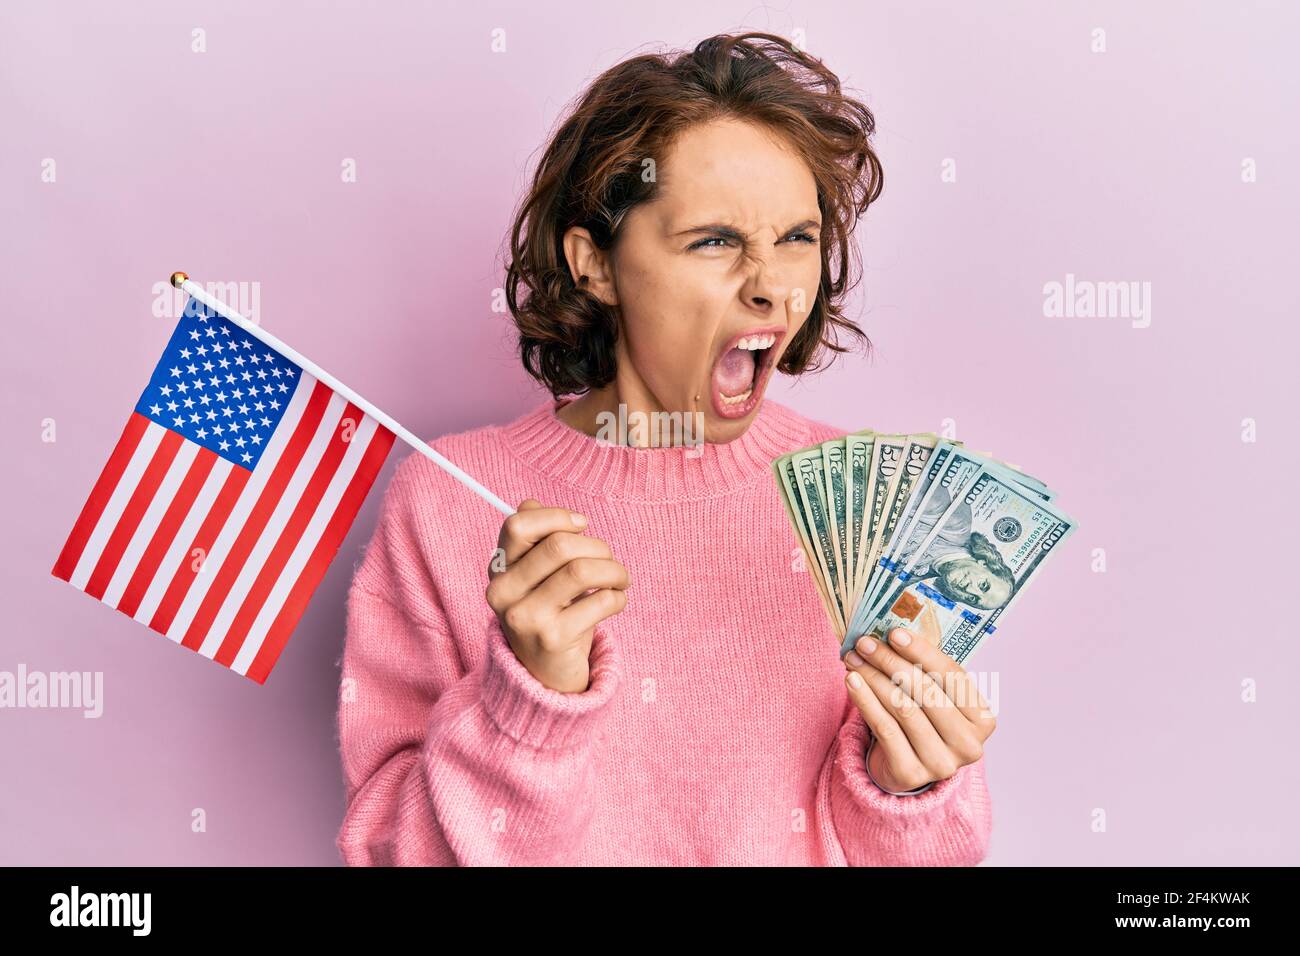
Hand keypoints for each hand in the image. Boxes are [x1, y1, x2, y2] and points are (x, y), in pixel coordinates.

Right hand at [485, 499, 629, 692]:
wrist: (543, 675)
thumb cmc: (547, 612)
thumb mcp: (533, 576)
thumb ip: (536, 540)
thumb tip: (545, 508)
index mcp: (499, 571)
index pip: (518, 524)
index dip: (556, 517)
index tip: (581, 525)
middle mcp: (505, 593)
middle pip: (559, 545)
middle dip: (596, 546)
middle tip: (609, 560)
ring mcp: (527, 618)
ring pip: (582, 571)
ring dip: (613, 570)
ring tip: (620, 579)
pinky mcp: (554, 639)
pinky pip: (600, 602)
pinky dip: (618, 596)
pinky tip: (616, 601)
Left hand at [842, 627, 995, 792]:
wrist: (907, 766)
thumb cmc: (924, 720)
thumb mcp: (936, 698)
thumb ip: (926, 671)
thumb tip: (892, 634)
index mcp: (983, 719)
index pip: (953, 677)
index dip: (923, 652)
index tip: (894, 633)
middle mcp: (968, 744)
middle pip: (926, 691)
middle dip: (891, 662)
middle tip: (866, 643)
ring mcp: (941, 763)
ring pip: (902, 708)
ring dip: (874, 678)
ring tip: (854, 658)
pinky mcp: (911, 774)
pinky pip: (884, 728)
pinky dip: (865, 700)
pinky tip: (852, 681)